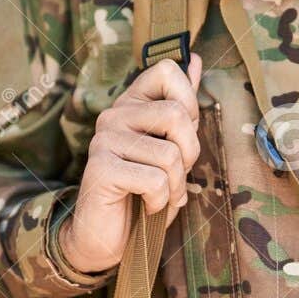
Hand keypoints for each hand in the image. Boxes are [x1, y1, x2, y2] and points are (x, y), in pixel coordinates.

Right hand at [59, 54, 202, 273]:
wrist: (108, 237)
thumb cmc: (144, 190)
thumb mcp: (170, 145)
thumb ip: (181, 104)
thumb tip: (197, 60)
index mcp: (132, 103)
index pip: (167, 70)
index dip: (189, 102)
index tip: (182, 133)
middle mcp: (114, 114)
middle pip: (177, 114)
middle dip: (189, 153)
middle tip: (174, 174)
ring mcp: (104, 140)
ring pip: (170, 154)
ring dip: (175, 185)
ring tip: (160, 195)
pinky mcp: (101, 168)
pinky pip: (155, 179)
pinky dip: (161, 200)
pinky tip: (146, 205)